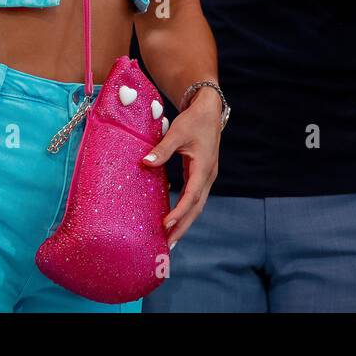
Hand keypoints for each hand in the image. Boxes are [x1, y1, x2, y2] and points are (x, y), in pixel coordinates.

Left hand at [140, 87, 221, 245]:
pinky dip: (185, 211)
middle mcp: (207, 176)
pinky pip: (194, 198)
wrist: (209, 110)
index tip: (166, 225)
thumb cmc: (194, 120)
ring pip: (197, 205)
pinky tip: (173, 219)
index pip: (192, 195)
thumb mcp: (177, 132)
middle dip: (183, 227)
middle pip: (197, 208)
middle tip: (168, 245)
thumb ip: (162, 149)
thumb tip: (145, 162)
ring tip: (170, 239)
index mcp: (204, 167)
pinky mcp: (201, 175)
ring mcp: (206, 176)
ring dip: (185, 222)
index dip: (179, 211)